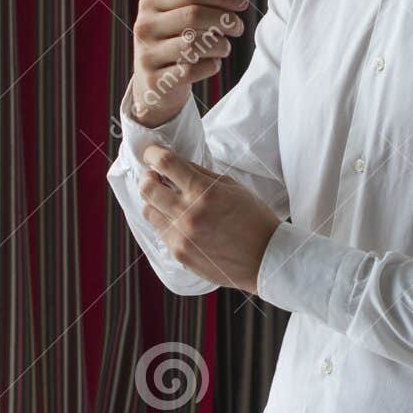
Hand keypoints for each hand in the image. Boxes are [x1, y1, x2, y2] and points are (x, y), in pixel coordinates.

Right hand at [130, 0, 249, 127]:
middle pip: (193, 15)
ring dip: (220, 45)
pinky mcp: (153, 81)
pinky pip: (191, 71)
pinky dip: (210, 67)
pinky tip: (212, 64)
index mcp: (150, 3)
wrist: (153, 84)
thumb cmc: (176, 42)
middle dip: (224, 20)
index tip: (243, 3)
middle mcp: (144, 26)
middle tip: (238, 28)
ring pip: (193, 44)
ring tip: (224, 47)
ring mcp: (146, 54)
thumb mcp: (188, 15)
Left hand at [138, 147, 278, 293]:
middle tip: (155, 176)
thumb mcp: (233, 187)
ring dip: (153, 201)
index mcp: (205, 192)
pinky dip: (165, 222)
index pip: (166, 164)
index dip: (153, 153)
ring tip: (166, 200)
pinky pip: (160, 232)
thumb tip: (176, 164)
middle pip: (147, 188)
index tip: (152, 153)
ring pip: (148, 212)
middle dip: (147, 177)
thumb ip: (201, 174)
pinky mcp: (179, 253)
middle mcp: (188, 214)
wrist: (265, 259)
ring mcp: (181, 237)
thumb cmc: (254, 220)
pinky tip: (179, 220)